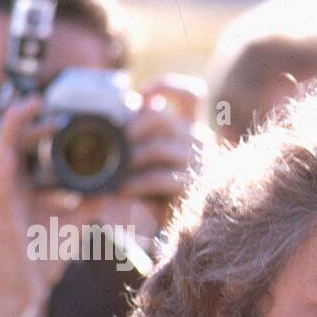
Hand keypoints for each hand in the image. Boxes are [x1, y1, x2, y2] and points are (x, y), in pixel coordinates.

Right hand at [0, 95, 109, 316]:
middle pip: (11, 138)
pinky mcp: (0, 213)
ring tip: (29, 105)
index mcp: (25, 183)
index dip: (40, 123)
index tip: (62, 110)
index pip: (27, 144)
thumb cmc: (45, 254)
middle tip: (46, 100)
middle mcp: (10, 185)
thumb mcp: (77, 220)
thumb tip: (116, 184)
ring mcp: (2, 196)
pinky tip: (10, 149)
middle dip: (26, 116)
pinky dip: (4, 162)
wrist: (30, 287)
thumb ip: (92, 200)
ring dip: (12, 126)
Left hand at [118, 75, 211, 228]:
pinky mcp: (195, 187)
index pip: (191, 94)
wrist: (181, 229)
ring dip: (130, 158)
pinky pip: (158, 177)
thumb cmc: (161, 191)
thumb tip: (122, 109)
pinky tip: (122, 191)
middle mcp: (202, 141)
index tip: (142, 96)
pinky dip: (134, 183)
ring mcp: (201, 163)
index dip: (166, 87)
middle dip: (132, 125)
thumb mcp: (151, 159)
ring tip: (115, 171)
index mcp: (193, 129)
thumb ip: (143, 134)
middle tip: (115, 140)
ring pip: (157, 146)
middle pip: (161, 116)